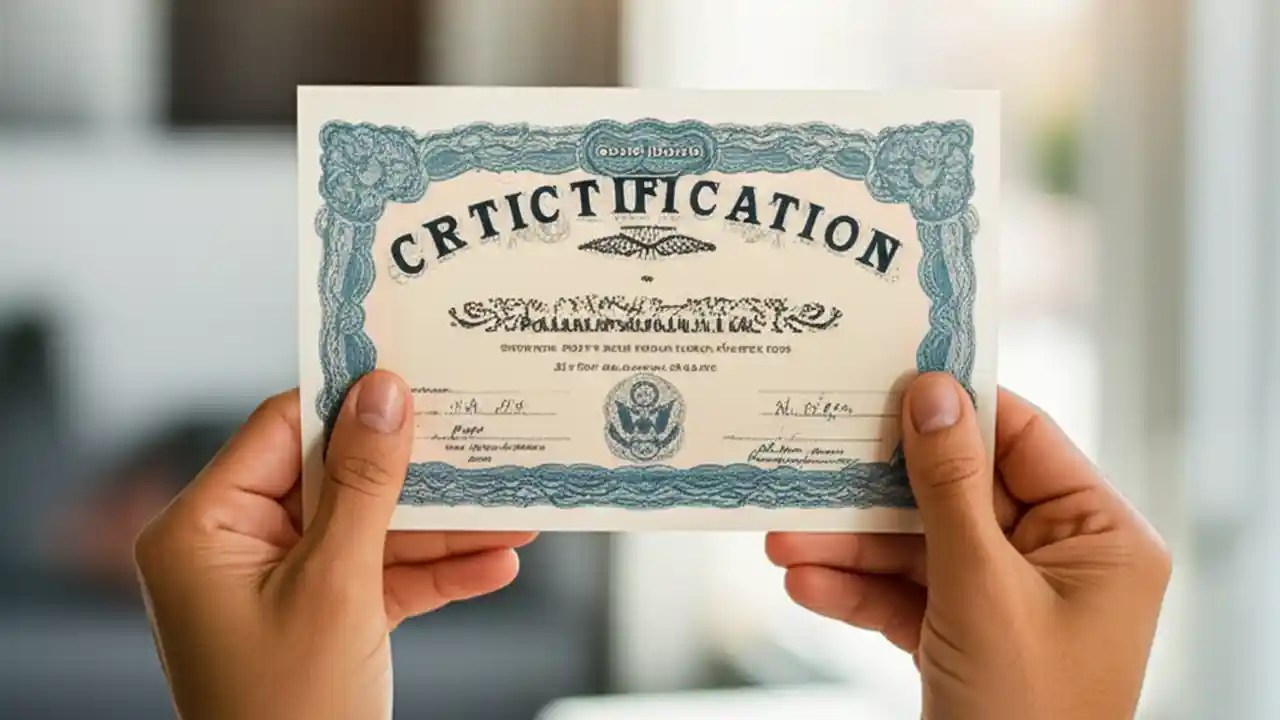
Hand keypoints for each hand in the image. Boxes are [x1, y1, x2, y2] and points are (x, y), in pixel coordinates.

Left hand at [135, 371, 535, 719]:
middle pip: (337, 478)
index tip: (416, 371)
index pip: (281, 430)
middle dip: (416, 475)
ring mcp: (280, 585)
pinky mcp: (320, 617)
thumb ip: (364, 486)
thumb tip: (385, 394)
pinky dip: (434, 575)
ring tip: (514, 512)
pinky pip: (379, 577)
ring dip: (442, 530)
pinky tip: (497, 563)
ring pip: (368, 529)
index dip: (350, 400)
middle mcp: (235, 548)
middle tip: (479, 437)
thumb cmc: (289, 712)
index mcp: (203, 530)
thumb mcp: (335, 588)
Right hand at [766, 372, 1170, 719]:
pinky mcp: (966, 635)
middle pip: (957, 493)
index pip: (1024, 440)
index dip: (958, 406)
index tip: (893, 375)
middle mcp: (1060, 561)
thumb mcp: (982, 588)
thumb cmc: (1026, 711)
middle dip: (878, 493)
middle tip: (818, 456)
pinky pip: (908, 596)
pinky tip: (805, 584)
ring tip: (782, 538)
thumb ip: (951, 488)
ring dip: (851, 547)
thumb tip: (932, 394)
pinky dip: (858, 593)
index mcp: (1099, 539)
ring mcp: (1009, 600)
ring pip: (921, 547)